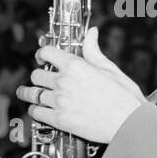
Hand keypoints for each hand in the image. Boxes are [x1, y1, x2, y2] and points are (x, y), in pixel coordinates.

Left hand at [17, 27, 144, 143]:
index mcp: (76, 66)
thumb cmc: (124, 97)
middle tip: (40, 80)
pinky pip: (36, 113)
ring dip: (29, 93)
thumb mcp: (110, 69)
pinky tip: (37, 109)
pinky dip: (34, 110)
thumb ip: (93, 51)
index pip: (46, 52)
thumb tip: (91, 33)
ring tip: (27, 94)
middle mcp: (64, 82)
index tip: (41, 58)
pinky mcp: (59, 120)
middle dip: (38, 76)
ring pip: (32, 94)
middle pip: (36, 74)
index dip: (41, 54)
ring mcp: (60, 101)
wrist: (129, 123)